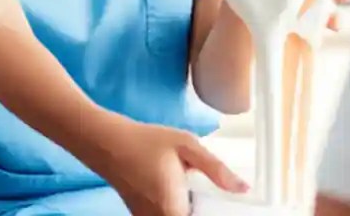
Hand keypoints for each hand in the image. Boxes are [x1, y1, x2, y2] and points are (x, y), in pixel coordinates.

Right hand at [96, 118, 248, 215]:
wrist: (106, 143)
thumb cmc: (145, 142)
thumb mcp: (185, 145)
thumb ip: (216, 169)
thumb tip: (243, 188)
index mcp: (173, 209)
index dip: (212, 215)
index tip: (221, 206)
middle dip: (203, 212)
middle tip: (213, 198)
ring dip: (190, 210)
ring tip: (198, 194)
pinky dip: (177, 209)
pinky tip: (181, 192)